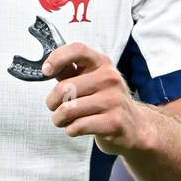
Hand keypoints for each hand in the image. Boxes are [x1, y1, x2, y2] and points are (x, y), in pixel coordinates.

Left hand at [42, 42, 156, 155]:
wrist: (134, 126)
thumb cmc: (106, 100)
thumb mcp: (92, 80)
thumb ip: (70, 72)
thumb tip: (48, 67)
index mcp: (102, 63)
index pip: (77, 50)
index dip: (57, 58)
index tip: (46, 71)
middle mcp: (110, 78)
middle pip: (64, 88)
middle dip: (52, 102)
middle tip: (55, 107)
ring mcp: (114, 100)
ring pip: (68, 110)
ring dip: (59, 119)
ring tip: (64, 120)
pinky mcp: (114, 122)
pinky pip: (77, 126)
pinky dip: (71, 130)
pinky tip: (77, 128)